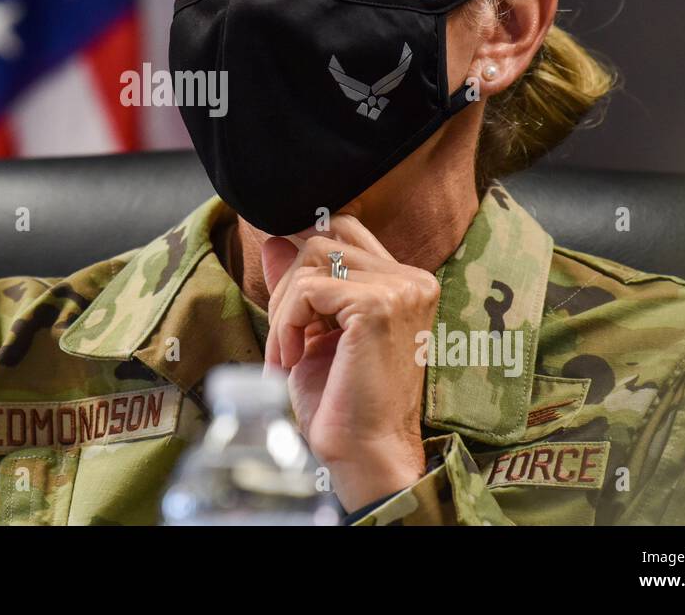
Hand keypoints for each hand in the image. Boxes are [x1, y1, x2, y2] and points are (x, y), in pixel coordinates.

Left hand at [262, 215, 440, 508]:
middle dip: (287, 287)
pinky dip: (286, 325)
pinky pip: (307, 291)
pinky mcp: (378, 306)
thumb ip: (300, 284)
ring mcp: (399, 290)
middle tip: (283, 339)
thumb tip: (272, 239)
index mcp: (405, 283)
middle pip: (321, 242)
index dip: (301, 258)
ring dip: (283, 310)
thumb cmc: (342, 401)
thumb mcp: (313, 331)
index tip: (284, 304)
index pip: (343, 232)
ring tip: (286, 355)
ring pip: (310, 263)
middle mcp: (411, 279)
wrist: (364, 452)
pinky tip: (292, 360)